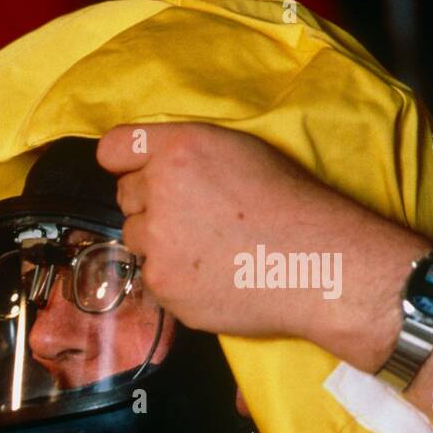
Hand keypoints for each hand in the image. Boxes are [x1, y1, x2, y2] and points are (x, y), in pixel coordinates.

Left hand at [97, 123, 425, 370]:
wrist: (318, 262)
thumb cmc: (290, 202)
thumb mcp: (239, 151)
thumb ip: (184, 154)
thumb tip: (146, 168)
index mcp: (179, 149)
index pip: (114, 148)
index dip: (126, 163)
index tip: (137, 173)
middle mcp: (159, 191)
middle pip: (126, 198)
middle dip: (152, 205)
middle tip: (198, 216)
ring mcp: (156, 242)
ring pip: (136, 240)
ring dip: (160, 244)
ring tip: (209, 248)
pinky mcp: (162, 283)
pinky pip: (153, 277)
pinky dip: (175, 278)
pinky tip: (213, 275)